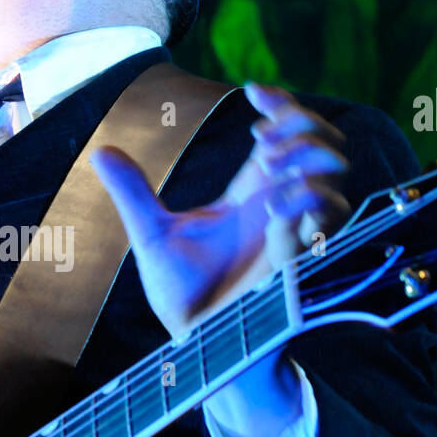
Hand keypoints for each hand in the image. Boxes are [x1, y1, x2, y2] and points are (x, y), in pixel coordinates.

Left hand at [90, 82, 349, 436]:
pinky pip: (319, 224)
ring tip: (269, 169)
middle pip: (323, 146)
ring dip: (306, 163)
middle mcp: (278, 208)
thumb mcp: (152, 234)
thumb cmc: (183, 295)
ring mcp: (290, 235)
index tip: (253, 93)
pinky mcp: (293, 265)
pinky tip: (271, 208)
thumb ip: (133, 193)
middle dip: (304, 126)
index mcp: (251, 193)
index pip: (286, 133)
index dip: (281, 103)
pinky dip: (301, 205)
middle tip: (263, 138)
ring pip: (334, 180)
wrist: (193, 344)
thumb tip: (102, 151)